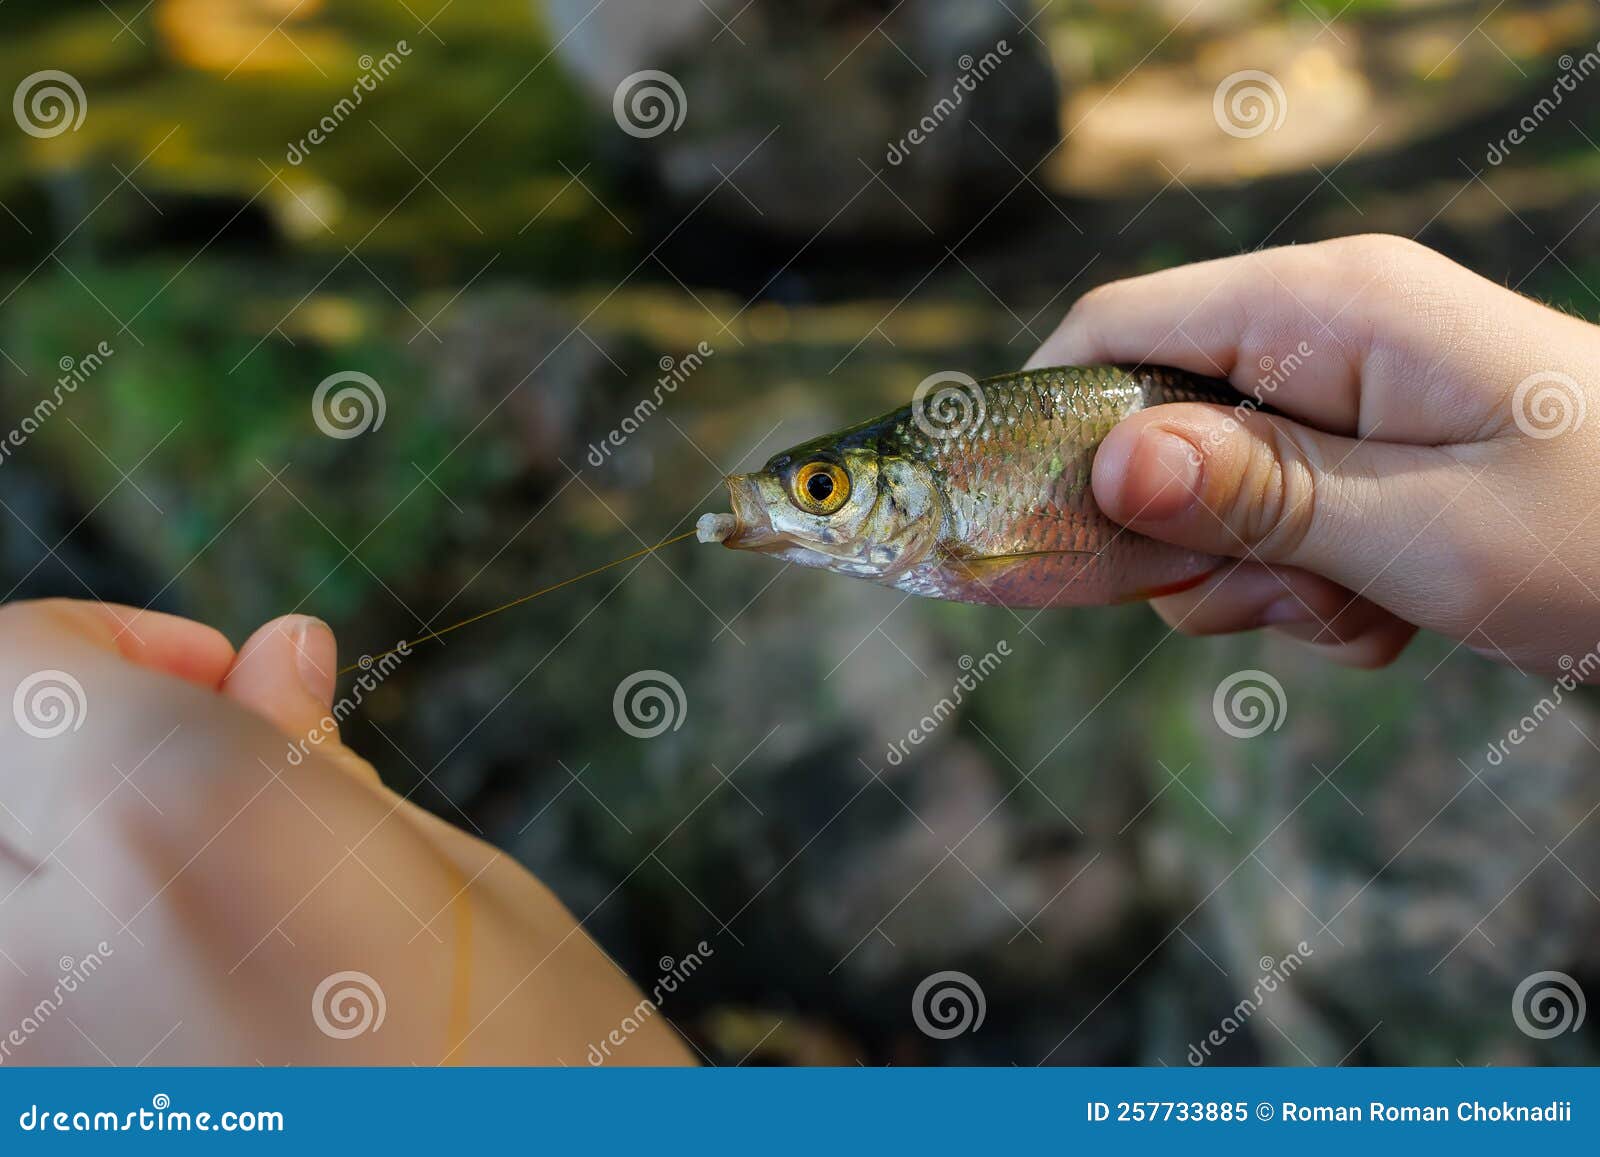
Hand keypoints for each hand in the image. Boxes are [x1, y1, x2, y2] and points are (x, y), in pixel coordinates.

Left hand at [0, 599, 691, 1064]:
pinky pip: (19, 1022)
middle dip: (69, 751)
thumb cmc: (561, 1099)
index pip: (14, 664)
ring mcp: (21, 1093)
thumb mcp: (466, 895)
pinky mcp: (45, 1144)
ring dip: (61, 873)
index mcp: (172, 838)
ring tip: (206, 907)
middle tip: (203, 778)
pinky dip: (71, 974)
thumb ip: (318, 772)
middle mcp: (29, 971)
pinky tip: (191, 1002)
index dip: (114, 647)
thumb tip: (272, 655)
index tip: (215, 682)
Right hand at [1028, 234, 1599, 674]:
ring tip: (1363, 608)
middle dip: (1187, 540)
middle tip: (1270, 598)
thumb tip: (1108, 467)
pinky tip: (1393, 614)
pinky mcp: (1369, 456)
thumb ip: (1255, 491)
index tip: (1041, 539)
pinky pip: (1279, 529)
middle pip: (1153, 431)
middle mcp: (1323, 337)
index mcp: (1327, 310)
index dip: (1058, 429)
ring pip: (1212, 499)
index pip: (1117, 330)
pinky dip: (1312, 592)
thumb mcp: (1423, 528)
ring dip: (1260, 581)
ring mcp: (1347, 397)